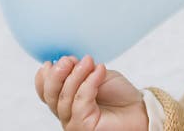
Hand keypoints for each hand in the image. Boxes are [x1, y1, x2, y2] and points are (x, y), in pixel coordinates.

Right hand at [35, 54, 149, 130]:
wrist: (139, 109)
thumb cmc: (119, 95)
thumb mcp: (97, 75)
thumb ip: (81, 70)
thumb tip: (68, 60)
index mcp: (66, 100)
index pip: (45, 92)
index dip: (44, 77)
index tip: (51, 60)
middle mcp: (66, 114)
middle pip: (50, 95)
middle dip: (57, 74)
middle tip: (69, 59)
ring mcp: (73, 122)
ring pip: (64, 98)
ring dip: (76, 75)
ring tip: (89, 61)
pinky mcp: (83, 127)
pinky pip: (80, 102)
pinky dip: (89, 83)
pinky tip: (99, 71)